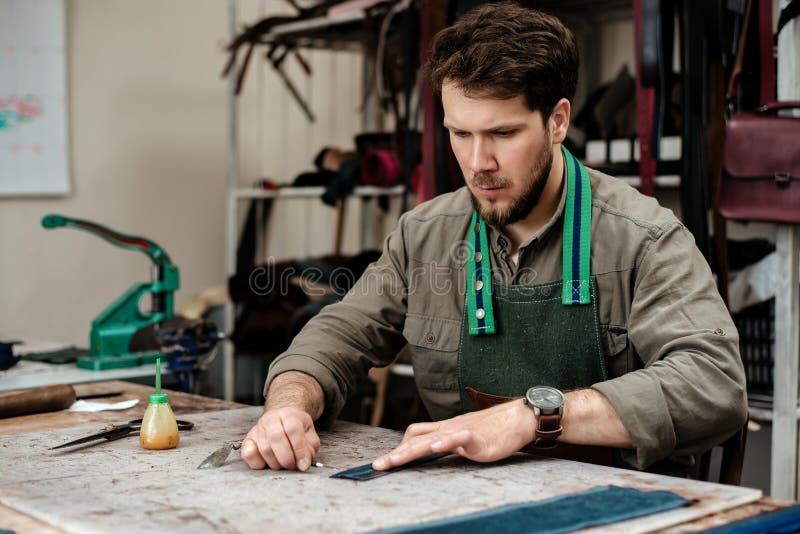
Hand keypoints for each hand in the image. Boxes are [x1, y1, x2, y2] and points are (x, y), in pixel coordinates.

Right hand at [241, 406, 320, 470]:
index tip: (303, 464)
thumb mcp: (309, 437)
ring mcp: (257, 429)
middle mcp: (270, 419)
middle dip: (287, 458)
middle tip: (292, 466)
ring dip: (276, 463)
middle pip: (276, 438)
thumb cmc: (297, 431)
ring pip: (264, 449)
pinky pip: (249, 454)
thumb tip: (303, 464)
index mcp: (288, 414)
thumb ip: (309, 450)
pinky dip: (259, 463)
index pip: (293, 429)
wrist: (282, 421)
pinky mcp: (248, 440)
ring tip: (283, 464)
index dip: (299, 449)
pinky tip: (268, 463)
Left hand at [372, 399, 535, 469]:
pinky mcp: (475, 437)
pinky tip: (435, 448)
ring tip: (394, 461)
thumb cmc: (492, 428)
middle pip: (415, 438)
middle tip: (379, 465)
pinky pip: (457, 437)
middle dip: (396, 453)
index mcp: (444, 428)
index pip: (415, 434)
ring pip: (430, 439)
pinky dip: (444, 442)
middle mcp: (448, 428)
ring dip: (410, 451)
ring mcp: (460, 431)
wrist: (515, 419)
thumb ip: (447, 441)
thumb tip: (431, 449)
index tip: (385, 460)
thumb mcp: (463, 434)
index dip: (399, 446)